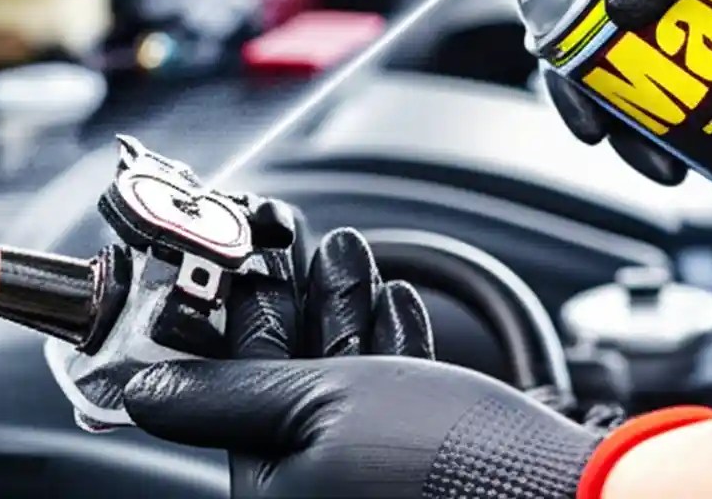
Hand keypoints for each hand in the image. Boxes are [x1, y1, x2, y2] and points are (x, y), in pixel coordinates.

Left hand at [124, 226, 598, 497]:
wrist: (568, 489)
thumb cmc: (445, 456)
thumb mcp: (314, 403)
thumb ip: (224, 392)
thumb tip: (143, 389)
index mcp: (272, 494)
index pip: (230, 393)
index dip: (233, 316)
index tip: (235, 259)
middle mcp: (316, 492)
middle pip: (286, 382)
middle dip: (295, 300)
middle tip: (291, 239)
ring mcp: (369, 480)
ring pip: (342, 382)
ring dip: (344, 310)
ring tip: (346, 251)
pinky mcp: (421, 465)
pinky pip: (390, 400)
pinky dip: (387, 347)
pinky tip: (389, 301)